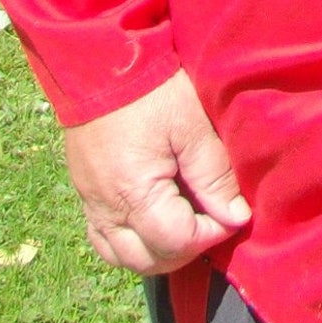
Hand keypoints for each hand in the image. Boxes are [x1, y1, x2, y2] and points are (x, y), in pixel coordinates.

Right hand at [63, 69, 250, 274]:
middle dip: (187, 249)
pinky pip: (103, 240)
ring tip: (185, 224)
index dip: (213, 232)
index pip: (178, 241)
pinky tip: (152, 222)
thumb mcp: (192, 126)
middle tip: (212, 220)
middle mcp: (107, 208)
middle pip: (149, 260)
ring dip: (157, 252)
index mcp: (134, 193)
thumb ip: (214, 176)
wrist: (98, 61)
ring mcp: (91, 203)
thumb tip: (236, 217)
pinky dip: (130, 243)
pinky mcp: (85, 194)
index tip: (232, 210)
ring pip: (123, 257)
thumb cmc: (151, 90)